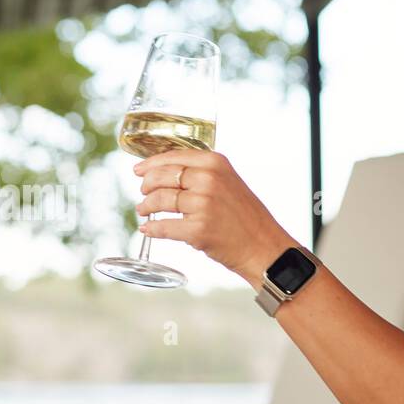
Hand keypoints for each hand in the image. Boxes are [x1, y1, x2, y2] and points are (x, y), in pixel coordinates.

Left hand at [133, 149, 293, 285]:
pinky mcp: (198, 229)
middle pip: (162, 177)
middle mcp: (209, 179)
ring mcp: (203, 204)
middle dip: (147, 186)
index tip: (138, 170)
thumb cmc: (245, 217)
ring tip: (143, 210)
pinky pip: (163, 226)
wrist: (264, 246)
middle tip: (143, 194)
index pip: (173, 157)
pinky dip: (152, 229)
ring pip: (160, 200)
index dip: (151, 164)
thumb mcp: (228, 182)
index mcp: (216, 163)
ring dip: (146, 206)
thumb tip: (165, 173)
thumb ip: (202, 174)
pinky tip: (148, 229)